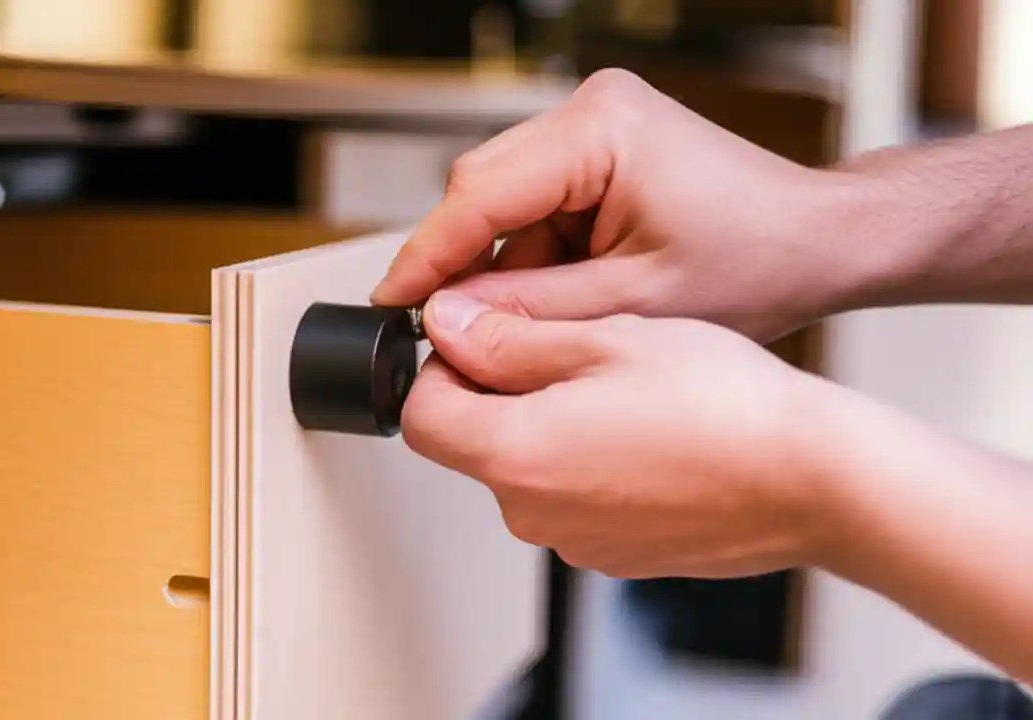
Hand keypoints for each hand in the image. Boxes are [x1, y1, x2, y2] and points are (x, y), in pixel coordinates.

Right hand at [371, 69, 866, 341]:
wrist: (821, 242)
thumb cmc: (760, 261)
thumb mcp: (634, 306)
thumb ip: (530, 312)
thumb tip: (447, 321)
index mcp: (601, 130)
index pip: (480, 193)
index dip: (428, 255)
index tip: (392, 304)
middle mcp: (592, 112)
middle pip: (483, 189)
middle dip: (464, 265)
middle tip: (446, 332)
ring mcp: (596, 128)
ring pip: (505, 203)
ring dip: (504, 267)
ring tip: (525, 328)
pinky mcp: (601, 151)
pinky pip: (537, 207)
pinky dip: (534, 259)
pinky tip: (554, 301)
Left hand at [401, 291, 850, 577]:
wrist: (816, 481)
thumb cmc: (725, 407)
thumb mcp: (606, 339)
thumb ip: (510, 337)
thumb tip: (447, 324)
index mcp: (515, 455)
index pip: (420, 416)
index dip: (440, 368)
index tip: (480, 339)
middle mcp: (533, 512)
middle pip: (472, 442)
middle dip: (500, 393)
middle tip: (570, 350)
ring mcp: (575, 541)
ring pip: (527, 468)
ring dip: (550, 425)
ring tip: (624, 391)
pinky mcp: (615, 554)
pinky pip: (574, 498)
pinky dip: (591, 462)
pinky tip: (648, 433)